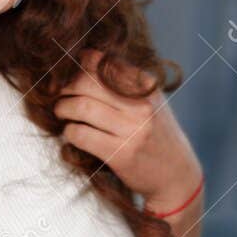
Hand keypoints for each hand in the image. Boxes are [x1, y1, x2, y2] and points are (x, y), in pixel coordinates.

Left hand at [57, 49, 199, 200]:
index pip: (101, 61)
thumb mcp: (151, 102)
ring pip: (80, 107)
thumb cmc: (157, 135)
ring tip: (62, 113)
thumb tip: (82, 60)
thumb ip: (125, 83)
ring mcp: (132, 130)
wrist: (177, 175)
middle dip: (64, 87)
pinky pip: (80, 134)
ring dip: (62, 109)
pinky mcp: (121, 153)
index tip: (67, 73)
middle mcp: (141, 105)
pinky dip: (69, 132)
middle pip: (86, 82)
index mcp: (147, 86)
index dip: (77, 63)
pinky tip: (73, 134)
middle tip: (58, 95)